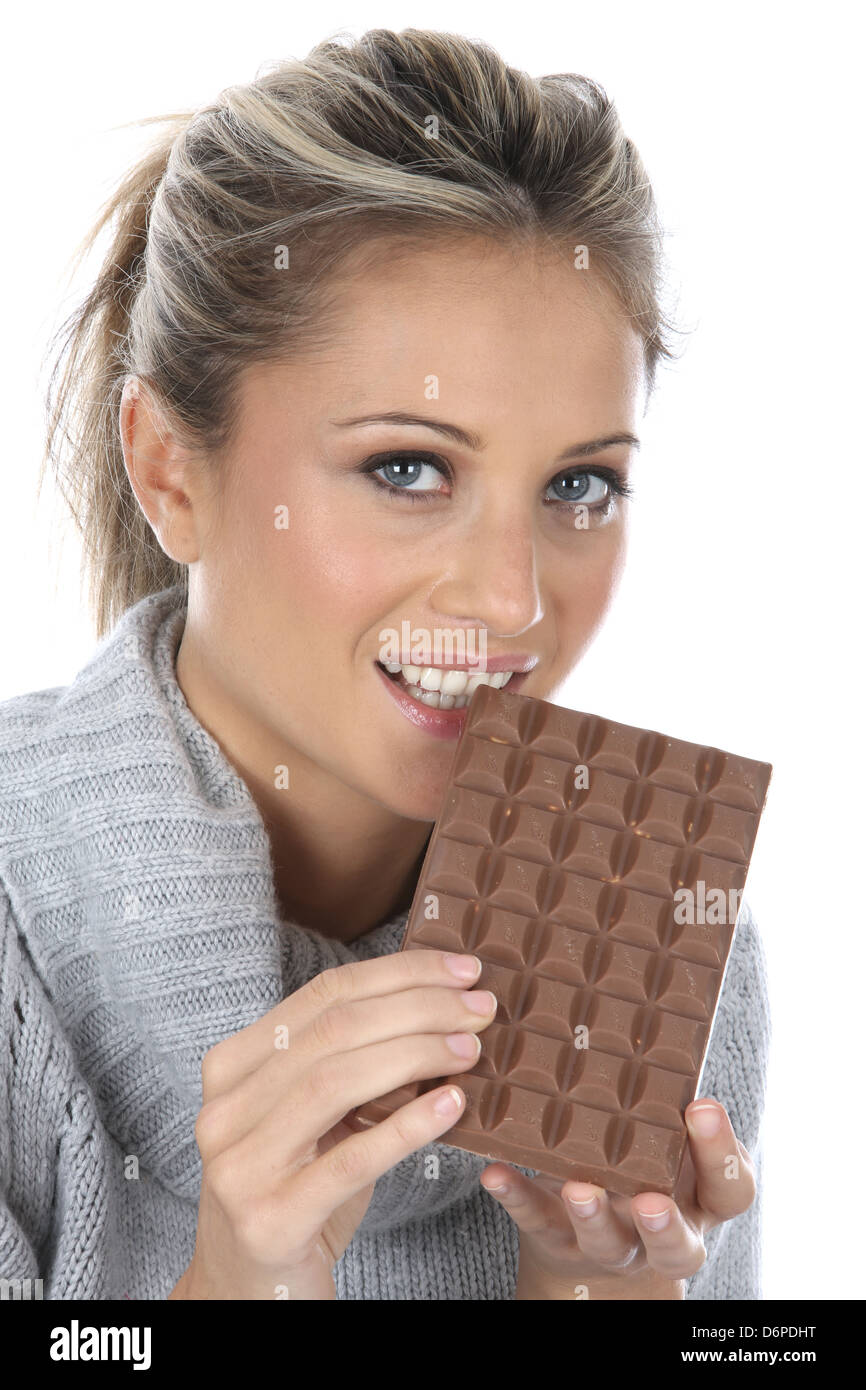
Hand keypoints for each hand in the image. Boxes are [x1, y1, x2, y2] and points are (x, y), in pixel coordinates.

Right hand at [171, 949, 496, 1298]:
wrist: (251, 1293)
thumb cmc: (296, 1192)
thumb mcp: (315, 1120)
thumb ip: (353, 1066)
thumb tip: (445, 1010)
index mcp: (232, 1068)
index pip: (323, 996)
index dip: (398, 973)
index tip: (462, 968)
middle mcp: (225, 1110)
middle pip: (334, 1031)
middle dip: (419, 1008)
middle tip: (481, 1007)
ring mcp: (240, 1166)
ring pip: (336, 1083)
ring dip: (416, 1055)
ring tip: (471, 1049)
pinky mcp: (271, 1220)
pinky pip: (349, 1160)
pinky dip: (407, 1126)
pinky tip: (452, 1105)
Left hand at [479, 1099, 754, 1298]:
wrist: (591, 1245)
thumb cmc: (638, 1164)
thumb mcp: (663, 1140)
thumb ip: (665, 1102)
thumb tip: (646, 1008)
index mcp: (699, 1199)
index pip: (730, 1189)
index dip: (721, 1154)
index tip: (702, 1105)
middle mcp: (659, 1230)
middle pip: (676, 1245)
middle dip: (663, 1222)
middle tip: (651, 1199)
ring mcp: (609, 1245)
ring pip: (608, 1243)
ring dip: (594, 1216)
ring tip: (579, 1188)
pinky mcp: (555, 1239)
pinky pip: (536, 1221)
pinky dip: (517, 1197)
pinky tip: (496, 1171)